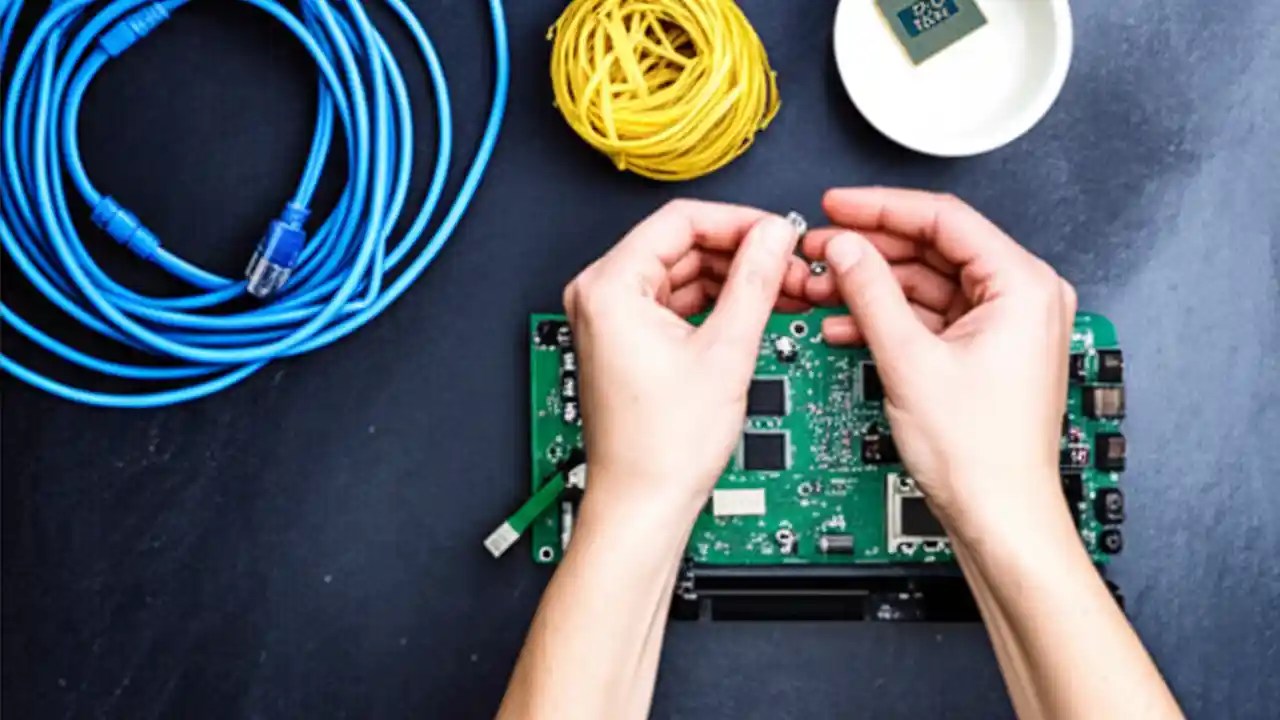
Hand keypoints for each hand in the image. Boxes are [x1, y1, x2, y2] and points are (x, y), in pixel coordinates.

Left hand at [563, 200, 809, 523]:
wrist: (643, 502)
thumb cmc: (662, 446)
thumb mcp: (726, 351)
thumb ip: (754, 281)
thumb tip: (773, 237)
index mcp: (608, 287)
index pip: (681, 220)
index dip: (739, 222)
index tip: (778, 232)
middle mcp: (598, 295)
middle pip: (682, 245)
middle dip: (741, 253)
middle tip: (789, 265)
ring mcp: (609, 318)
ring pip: (682, 273)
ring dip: (733, 279)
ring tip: (783, 289)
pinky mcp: (624, 339)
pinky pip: (674, 302)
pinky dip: (714, 304)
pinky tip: (754, 310)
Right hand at [801, 188, 1076, 540]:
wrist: (998, 516)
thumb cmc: (981, 455)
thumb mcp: (909, 359)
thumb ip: (870, 292)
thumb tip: (844, 247)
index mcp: (1023, 286)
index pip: (944, 218)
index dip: (880, 208)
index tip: (837, 205)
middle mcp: (1023, 297)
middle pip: (934, 248)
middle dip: (870, 250)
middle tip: (820, 247)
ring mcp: (1005, 325)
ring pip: (927, 283)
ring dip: (872, 286)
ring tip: (824, 286)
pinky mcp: (985, 349)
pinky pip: (930, 316)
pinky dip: (889, 317)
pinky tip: (846, 323)